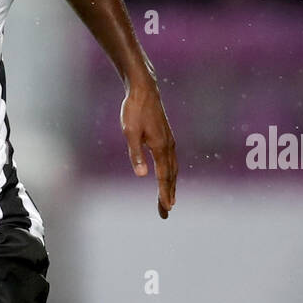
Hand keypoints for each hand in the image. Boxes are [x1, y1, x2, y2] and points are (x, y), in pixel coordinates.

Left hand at [121, 82, 176, 218]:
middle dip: (168, 195)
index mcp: (160, 146)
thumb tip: (141, 175)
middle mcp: (168, 146)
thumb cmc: (134, 110)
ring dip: (170, 186)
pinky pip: (171, 161)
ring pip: (172, 169)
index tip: (167, 208)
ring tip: (168, 201)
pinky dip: (170, 174)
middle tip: (166, 212)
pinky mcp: (166, 137)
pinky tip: (167, 178)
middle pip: (170, 176)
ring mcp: (169, 141)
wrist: (144, 90)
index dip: (164, 193)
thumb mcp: (130, 133)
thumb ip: (135, 154)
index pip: (164, 176)